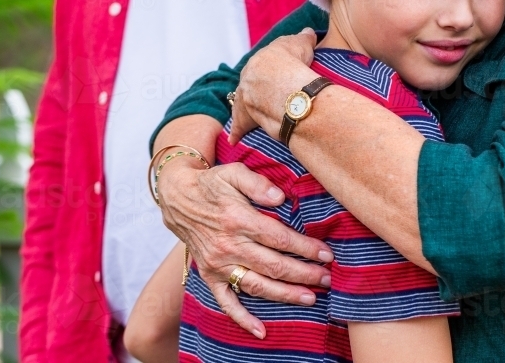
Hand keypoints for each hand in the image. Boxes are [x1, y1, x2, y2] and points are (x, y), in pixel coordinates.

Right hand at [157, 146, 333, 338]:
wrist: (177, 198)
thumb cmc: (212, 184)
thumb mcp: (233, 172)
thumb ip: (257, 183)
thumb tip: (280, 197)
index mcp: (238, 220)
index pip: (279, 238)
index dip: (304, 248)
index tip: (326, 254)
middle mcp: (229, 246)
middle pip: (273, 265)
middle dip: (303, 274)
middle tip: (326, 278)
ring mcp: (218, 264)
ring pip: (256, 285)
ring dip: (284, 295)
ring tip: (310, 299)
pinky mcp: (209, 276)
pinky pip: (225, 302)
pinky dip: (242, 319)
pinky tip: (261, 331)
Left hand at [228, 28, 317, 145]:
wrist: (283, 85)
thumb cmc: (293, 62)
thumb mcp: (301, 44)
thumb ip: (304, 38)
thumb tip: (309, 32)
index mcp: (258, 62)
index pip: (260, 67)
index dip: (268, 72)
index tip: (273, 77)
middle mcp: (246, 79)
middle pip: (249, 86)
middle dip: (254, 90)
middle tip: (264, 96)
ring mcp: (244, 99)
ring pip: (241, 104)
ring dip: (244, 110)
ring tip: (249, 117)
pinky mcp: (246, 117)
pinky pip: (240, 125)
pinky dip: (238, 131)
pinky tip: (235, 139)